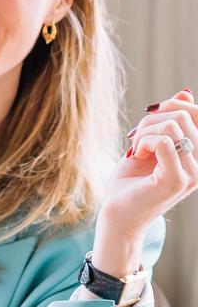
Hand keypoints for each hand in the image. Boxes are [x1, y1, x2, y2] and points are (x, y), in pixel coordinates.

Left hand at [96, 88, 197, 273]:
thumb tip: (185, 91)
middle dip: (152, 119)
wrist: (117, 214)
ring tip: (135, 148)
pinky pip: (165, 143)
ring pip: (173, 126)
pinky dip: (144, 142)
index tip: (149, 116)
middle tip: (135, 137)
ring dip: (144, 131)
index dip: (174, 104)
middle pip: (184, 115)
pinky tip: (135, 155)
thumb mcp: (150, 144)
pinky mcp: (176, 181)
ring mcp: (193, 174)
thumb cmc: (131, 182)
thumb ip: (170, 121)